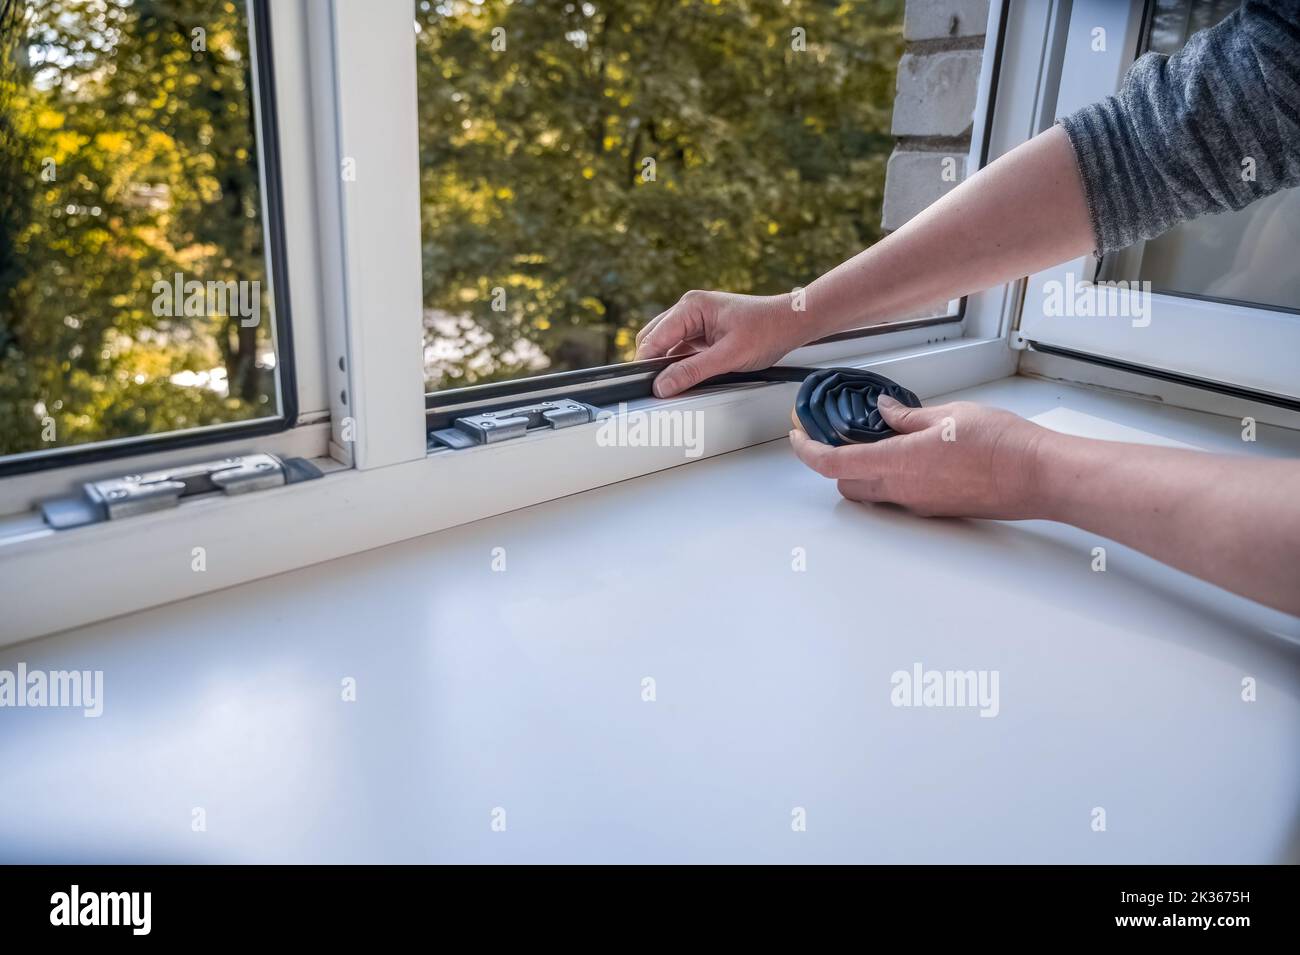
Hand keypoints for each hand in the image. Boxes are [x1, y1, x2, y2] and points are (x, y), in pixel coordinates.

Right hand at [635, 290, 806, 396]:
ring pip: (667, 346)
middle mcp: (689, 309)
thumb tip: (663, 385)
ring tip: (671, 385)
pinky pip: (682, 349)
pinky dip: (680, 364)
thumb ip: (692, 371)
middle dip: (652, 363)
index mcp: (691, 306)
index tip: (644, 384)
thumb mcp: (728, 356)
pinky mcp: (704, 332)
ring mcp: (696, 321)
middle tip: (656, 388)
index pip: (654, 337)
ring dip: (668, 364)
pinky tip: (685, 377)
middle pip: (655, 339)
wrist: (791, 323)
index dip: (646, 362)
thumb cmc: (767, 330)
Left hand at [788, 397, 1051, 519]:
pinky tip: (913, 454)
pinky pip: (900, 497)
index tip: (797, 436)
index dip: (806, 451)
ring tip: (881, 441)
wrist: (1037, 476)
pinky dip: (893, 478)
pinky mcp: (937, 510)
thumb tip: (883, 411)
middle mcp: (902, 490)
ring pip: (873, 494)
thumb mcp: (948, 415)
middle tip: (842, 435)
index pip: (832, 464)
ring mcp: (919, 505)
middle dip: (835, 463)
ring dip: (865, 472)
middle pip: (846, 484)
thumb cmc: (1000, 443)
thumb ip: (907, 416)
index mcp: (898, 462)